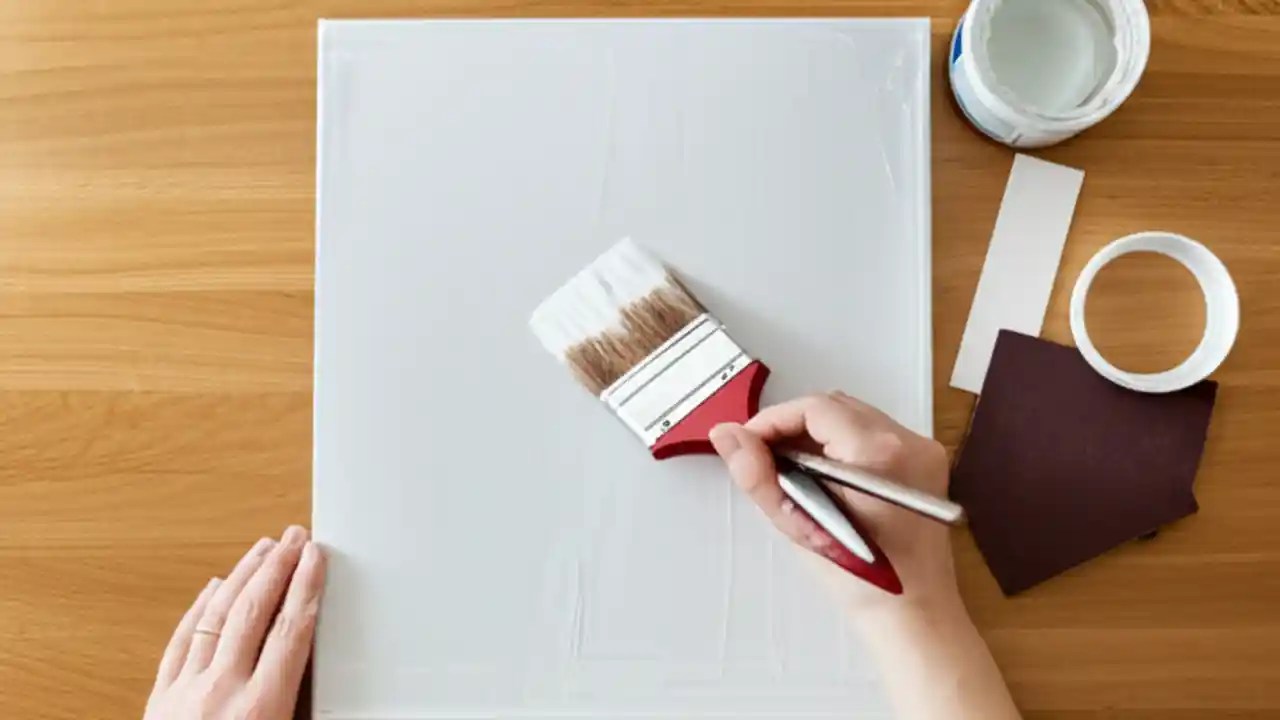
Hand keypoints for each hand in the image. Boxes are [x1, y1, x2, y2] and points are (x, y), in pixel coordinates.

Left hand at [144, 526, 326, 719]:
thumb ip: (305, 707)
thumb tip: (331, 679)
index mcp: (260, 708)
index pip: (291, 630)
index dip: (306, 585)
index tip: (315, 557)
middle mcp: (221, 692)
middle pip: (253, 612)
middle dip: (277, 567)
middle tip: (293, 538)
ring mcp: (185, 693)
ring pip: (215, 617)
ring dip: (242, 576)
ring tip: (261, 550)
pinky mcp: (159, 701)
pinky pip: (180, 643)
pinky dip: (199, 610)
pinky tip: (212, 588)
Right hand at [709, 392, 956, 616]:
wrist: (914, 614)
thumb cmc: (862, 581)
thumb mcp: (799, 525)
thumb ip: (758, 474)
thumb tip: (727, 435)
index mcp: (880, 455)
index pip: (814, 408)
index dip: (773, 420)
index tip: (748, 442)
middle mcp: (909, 442)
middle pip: (835, 406)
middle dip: (794, 426)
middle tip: (765, 458)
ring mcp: (923, 451)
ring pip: (854, 418)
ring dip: (817, 435)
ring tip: (793, 471)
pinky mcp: (926, 463)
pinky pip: (873, 435)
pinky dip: (842, 446)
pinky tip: (825, 477)